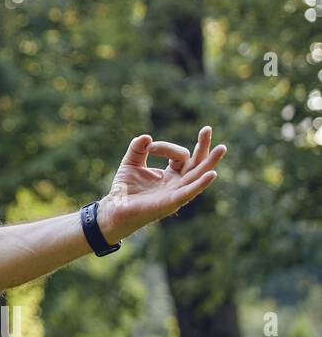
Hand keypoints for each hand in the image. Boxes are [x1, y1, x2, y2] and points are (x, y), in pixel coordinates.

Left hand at [96, 126, 225, 243]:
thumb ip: (137, 148)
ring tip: (222, 148)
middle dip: (203, 146)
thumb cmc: (125, 188)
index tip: (149, 147)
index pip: (180, 155)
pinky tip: (211, 174)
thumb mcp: (131, 163)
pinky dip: (200, 184)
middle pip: (197, 163)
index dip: (165, 147)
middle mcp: (178, 183)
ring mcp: (176, 193)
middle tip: (207, 129)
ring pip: (198, 176)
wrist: (114, 208)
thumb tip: (147, 137)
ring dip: (210, 162)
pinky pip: (189, 192)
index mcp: (172, 174)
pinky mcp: (171, 202)